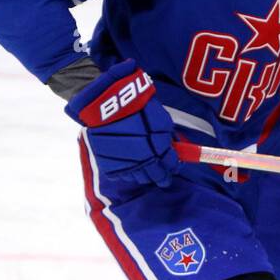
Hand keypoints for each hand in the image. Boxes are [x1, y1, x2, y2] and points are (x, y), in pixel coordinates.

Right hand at [66, 59, 178, 188]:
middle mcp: (142, 155)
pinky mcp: (108, 161)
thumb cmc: (136, 103)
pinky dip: (128, 174)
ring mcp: (124, 160)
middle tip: (164, 179)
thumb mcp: (159, 116)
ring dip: (145, 176)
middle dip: (161, 176)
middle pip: (155, 173)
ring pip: (139, 176)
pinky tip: (132, 171)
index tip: (174, 168)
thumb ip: (166, 135)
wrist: (106, 100)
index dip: (173, 166)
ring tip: (148, 175)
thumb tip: (172, 149)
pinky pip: (121, 174)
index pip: (169, 162)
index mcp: (158, 143)